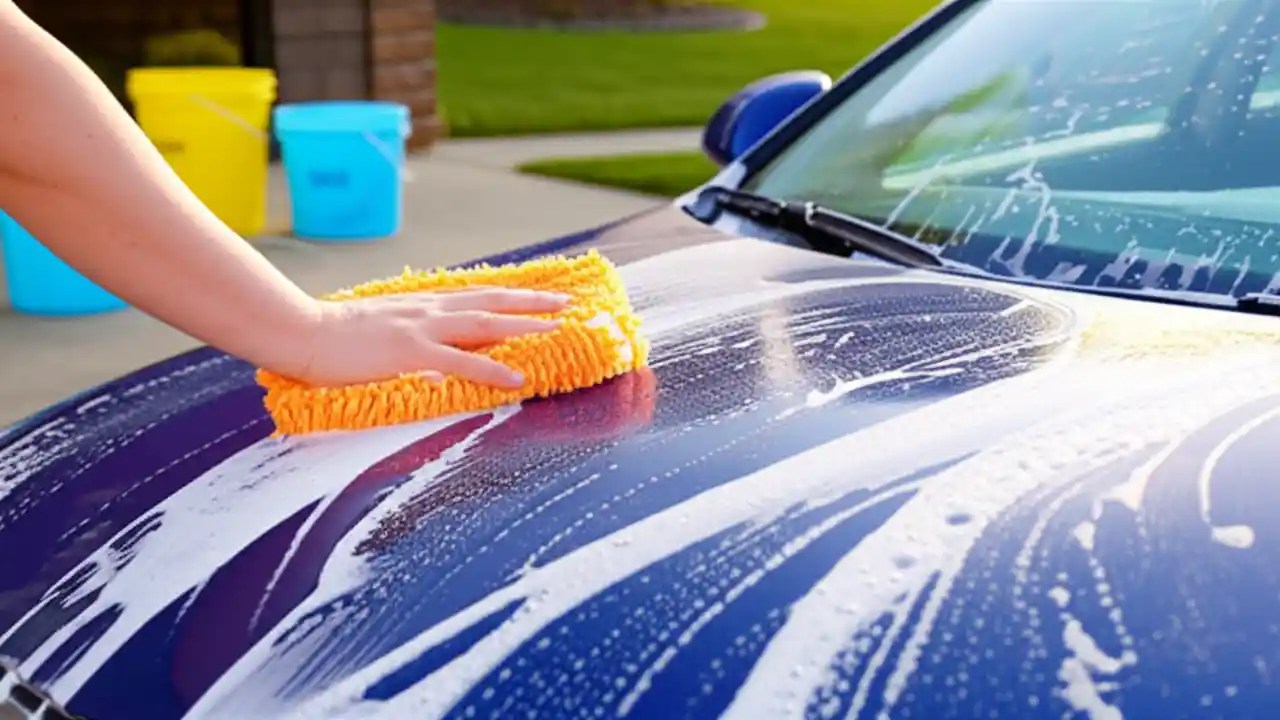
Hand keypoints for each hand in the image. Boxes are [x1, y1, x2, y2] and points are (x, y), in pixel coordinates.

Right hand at [278, 288, 570, 387]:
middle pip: (490, 301)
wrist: (299, 332)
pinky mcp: (410, 353)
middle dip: (531, 302)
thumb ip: (408, 331)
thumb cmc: (331, 335)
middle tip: (566, 302)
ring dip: (524, 326)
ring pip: (484, 324)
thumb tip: (434, 353)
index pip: (475, 294)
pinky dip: (492, 370)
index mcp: (419, 303)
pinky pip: (461, 363)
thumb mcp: (378, 326)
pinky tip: (518, 378)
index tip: (538, 294)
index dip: (509, 294)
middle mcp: (426, 309)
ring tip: (557, 329)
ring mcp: (420, 330)